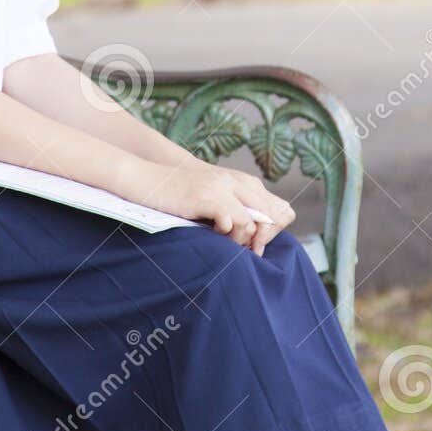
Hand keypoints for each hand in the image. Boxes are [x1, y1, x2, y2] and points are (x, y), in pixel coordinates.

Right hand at [135, 162, 291, 254]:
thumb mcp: (214, 197)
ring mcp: (224, 187)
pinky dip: (227, 233)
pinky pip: (234, 220)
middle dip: (264, 239)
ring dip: (242, 239)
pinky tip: (213, 232)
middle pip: (275, 215)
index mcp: (245, 183)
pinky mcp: (209, 196)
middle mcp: (238, 182)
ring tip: (227, 243)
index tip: (255, 245)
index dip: (274, 231)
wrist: (149, 178)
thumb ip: (237, 209)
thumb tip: (257, 241)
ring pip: (254, 221)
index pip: (282, 210)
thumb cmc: (181, 194)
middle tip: (248, 252)